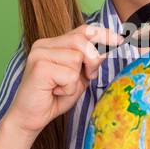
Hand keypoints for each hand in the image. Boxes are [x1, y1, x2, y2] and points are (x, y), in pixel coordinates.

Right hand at [4, 23, 124, 137]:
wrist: (30, 118)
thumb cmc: (54, 98)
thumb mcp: (78, 77)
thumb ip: (90, 61)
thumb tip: (111, 44)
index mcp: (53, 43)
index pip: (82, 30)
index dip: (103, 34)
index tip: (119, 40)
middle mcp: (44, 44)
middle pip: (81, 41)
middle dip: (92, 60)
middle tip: (88, 77)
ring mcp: (40, 54)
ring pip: (77, 58)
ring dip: (76, 79)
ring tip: (62, 88)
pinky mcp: (39, 67)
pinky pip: (69, 74)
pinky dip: (68, 88)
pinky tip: (55, 92)